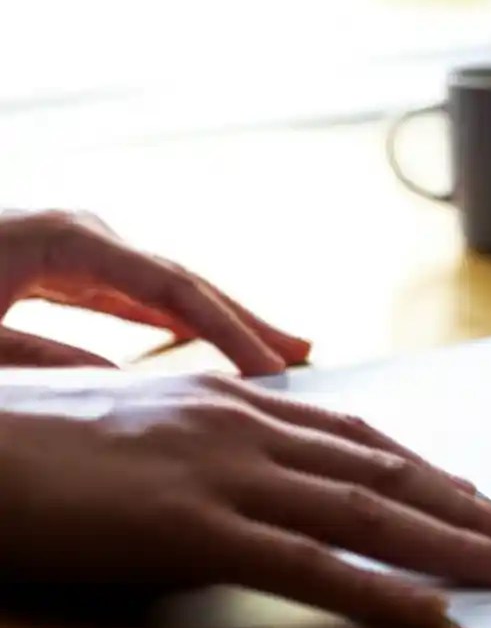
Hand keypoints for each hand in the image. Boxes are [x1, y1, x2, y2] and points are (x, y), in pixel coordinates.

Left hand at [0, 209, 310, 375]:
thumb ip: (50, 360)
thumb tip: (132, 392)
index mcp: (66, 240)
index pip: (172, 289)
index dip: (227, 330)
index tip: (272, 369)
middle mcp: (83, 235)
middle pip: (183, 281)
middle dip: (245, 317)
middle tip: (303, 351)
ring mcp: (75, 247)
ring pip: (166, 288)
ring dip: (219, 318)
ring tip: (270, 349)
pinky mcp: (62, 265)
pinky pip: (136, 295)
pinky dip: (176, 319)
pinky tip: (204, 337)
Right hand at [0, 371, 490, 627]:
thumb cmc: (39, 440)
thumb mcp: (147, 426)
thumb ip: (215, 446)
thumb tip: (262, 483)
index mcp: (239, 401)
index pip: (362, 440)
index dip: (431, 473)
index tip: (483, 500)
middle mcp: (248, 426)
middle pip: (385, 472)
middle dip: (468, 508)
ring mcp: (224, 473)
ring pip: (366, 512)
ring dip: (453, 545)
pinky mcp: (190, 526)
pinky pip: (302, 563)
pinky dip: (373, 587)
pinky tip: (426, 607)